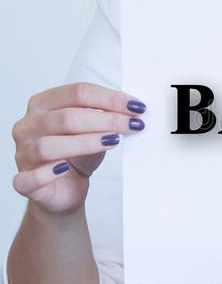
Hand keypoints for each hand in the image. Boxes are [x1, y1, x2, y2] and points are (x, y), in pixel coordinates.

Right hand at [12, 83, 145, 214]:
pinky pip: (30, 177)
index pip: (77, 93)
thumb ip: (105, 119)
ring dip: (86, 142)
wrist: (64, 191)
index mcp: (43, 104)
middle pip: (67, 117)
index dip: (110, 99)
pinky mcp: (23, 181)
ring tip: (113, 142)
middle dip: (105, 120)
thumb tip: (132, 112)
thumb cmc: (77, 157)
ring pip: (50, 145)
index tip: (136, 107)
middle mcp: (28, 125)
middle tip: (133, 125)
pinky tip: (66, 169)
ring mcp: (22, 153)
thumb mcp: (94, 132)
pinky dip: (47, 173)